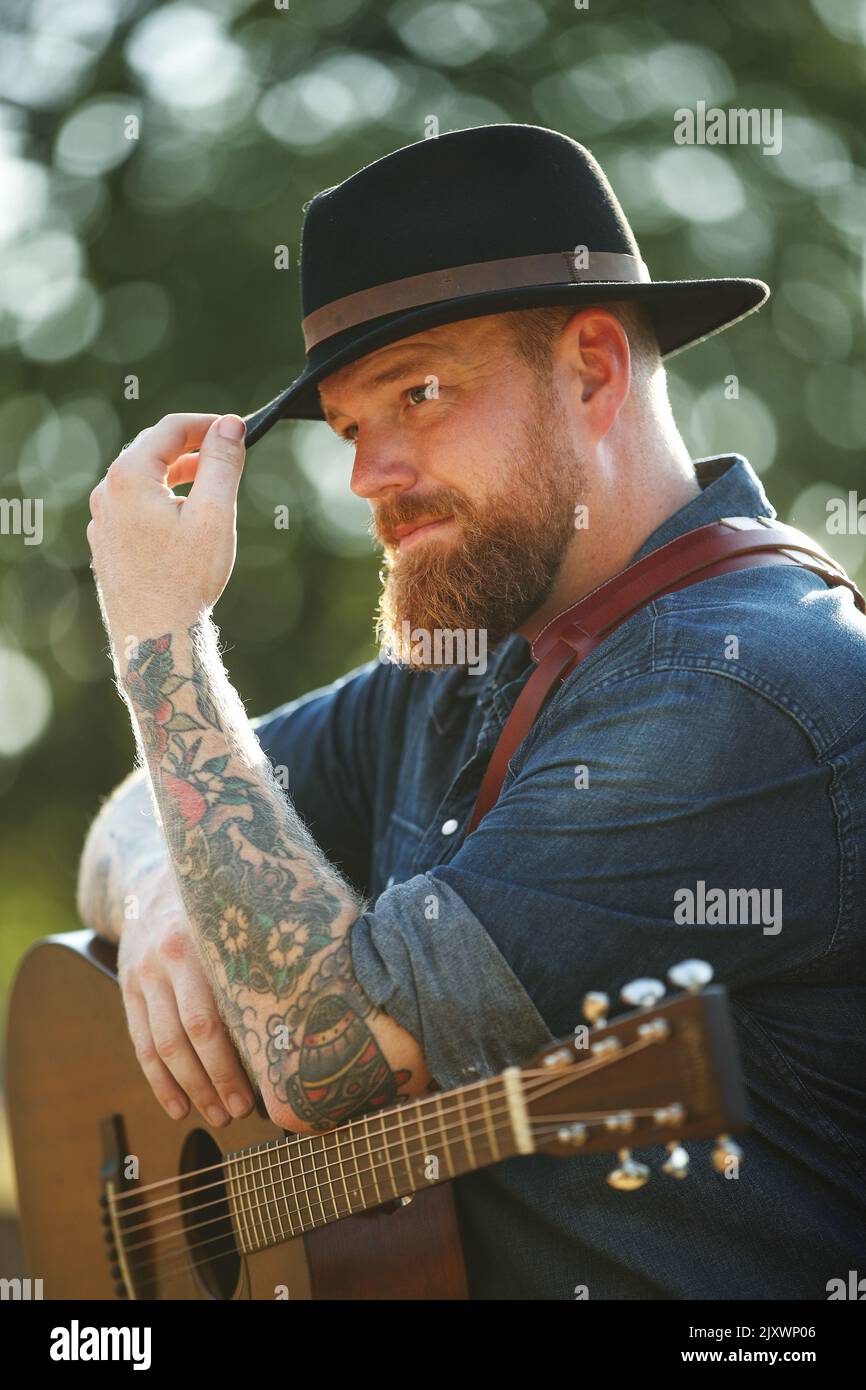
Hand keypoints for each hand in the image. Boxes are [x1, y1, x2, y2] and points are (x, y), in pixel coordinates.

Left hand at [87, 412, 246, 649]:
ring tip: (211, 487)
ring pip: (142, 481)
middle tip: (228, 454)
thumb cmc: (186, 578)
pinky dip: (162, 501)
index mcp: (129, 477)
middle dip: (192, 448)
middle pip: (152, 451)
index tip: (237, 430)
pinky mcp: (106, 544)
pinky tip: (186, 522)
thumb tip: (229, 425)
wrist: (154, 637)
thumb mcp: (214, 513)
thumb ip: (221, 463)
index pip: (170, 429)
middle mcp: (106, 493)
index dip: (207, 424)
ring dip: (178, 475)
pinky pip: (134, 507)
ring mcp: (102, 521)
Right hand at [117, 868, 256, 1126]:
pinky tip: (178, 1106)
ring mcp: (141, 976)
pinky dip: (158, 1080)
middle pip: (186, 1036)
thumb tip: (324, 992)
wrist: (151, 876)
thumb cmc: (218, 899)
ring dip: (188, 1088)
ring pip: (161, 1046)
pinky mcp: (128, 988)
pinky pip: (141, 1042)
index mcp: (197, 941)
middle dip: (214, 1080)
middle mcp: (164, 960)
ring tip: (216, 1117)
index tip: (261, 1088)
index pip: (210, 1015)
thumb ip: (267, 947)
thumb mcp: (241, 911)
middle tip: (239, 1113)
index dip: (231, 1060)